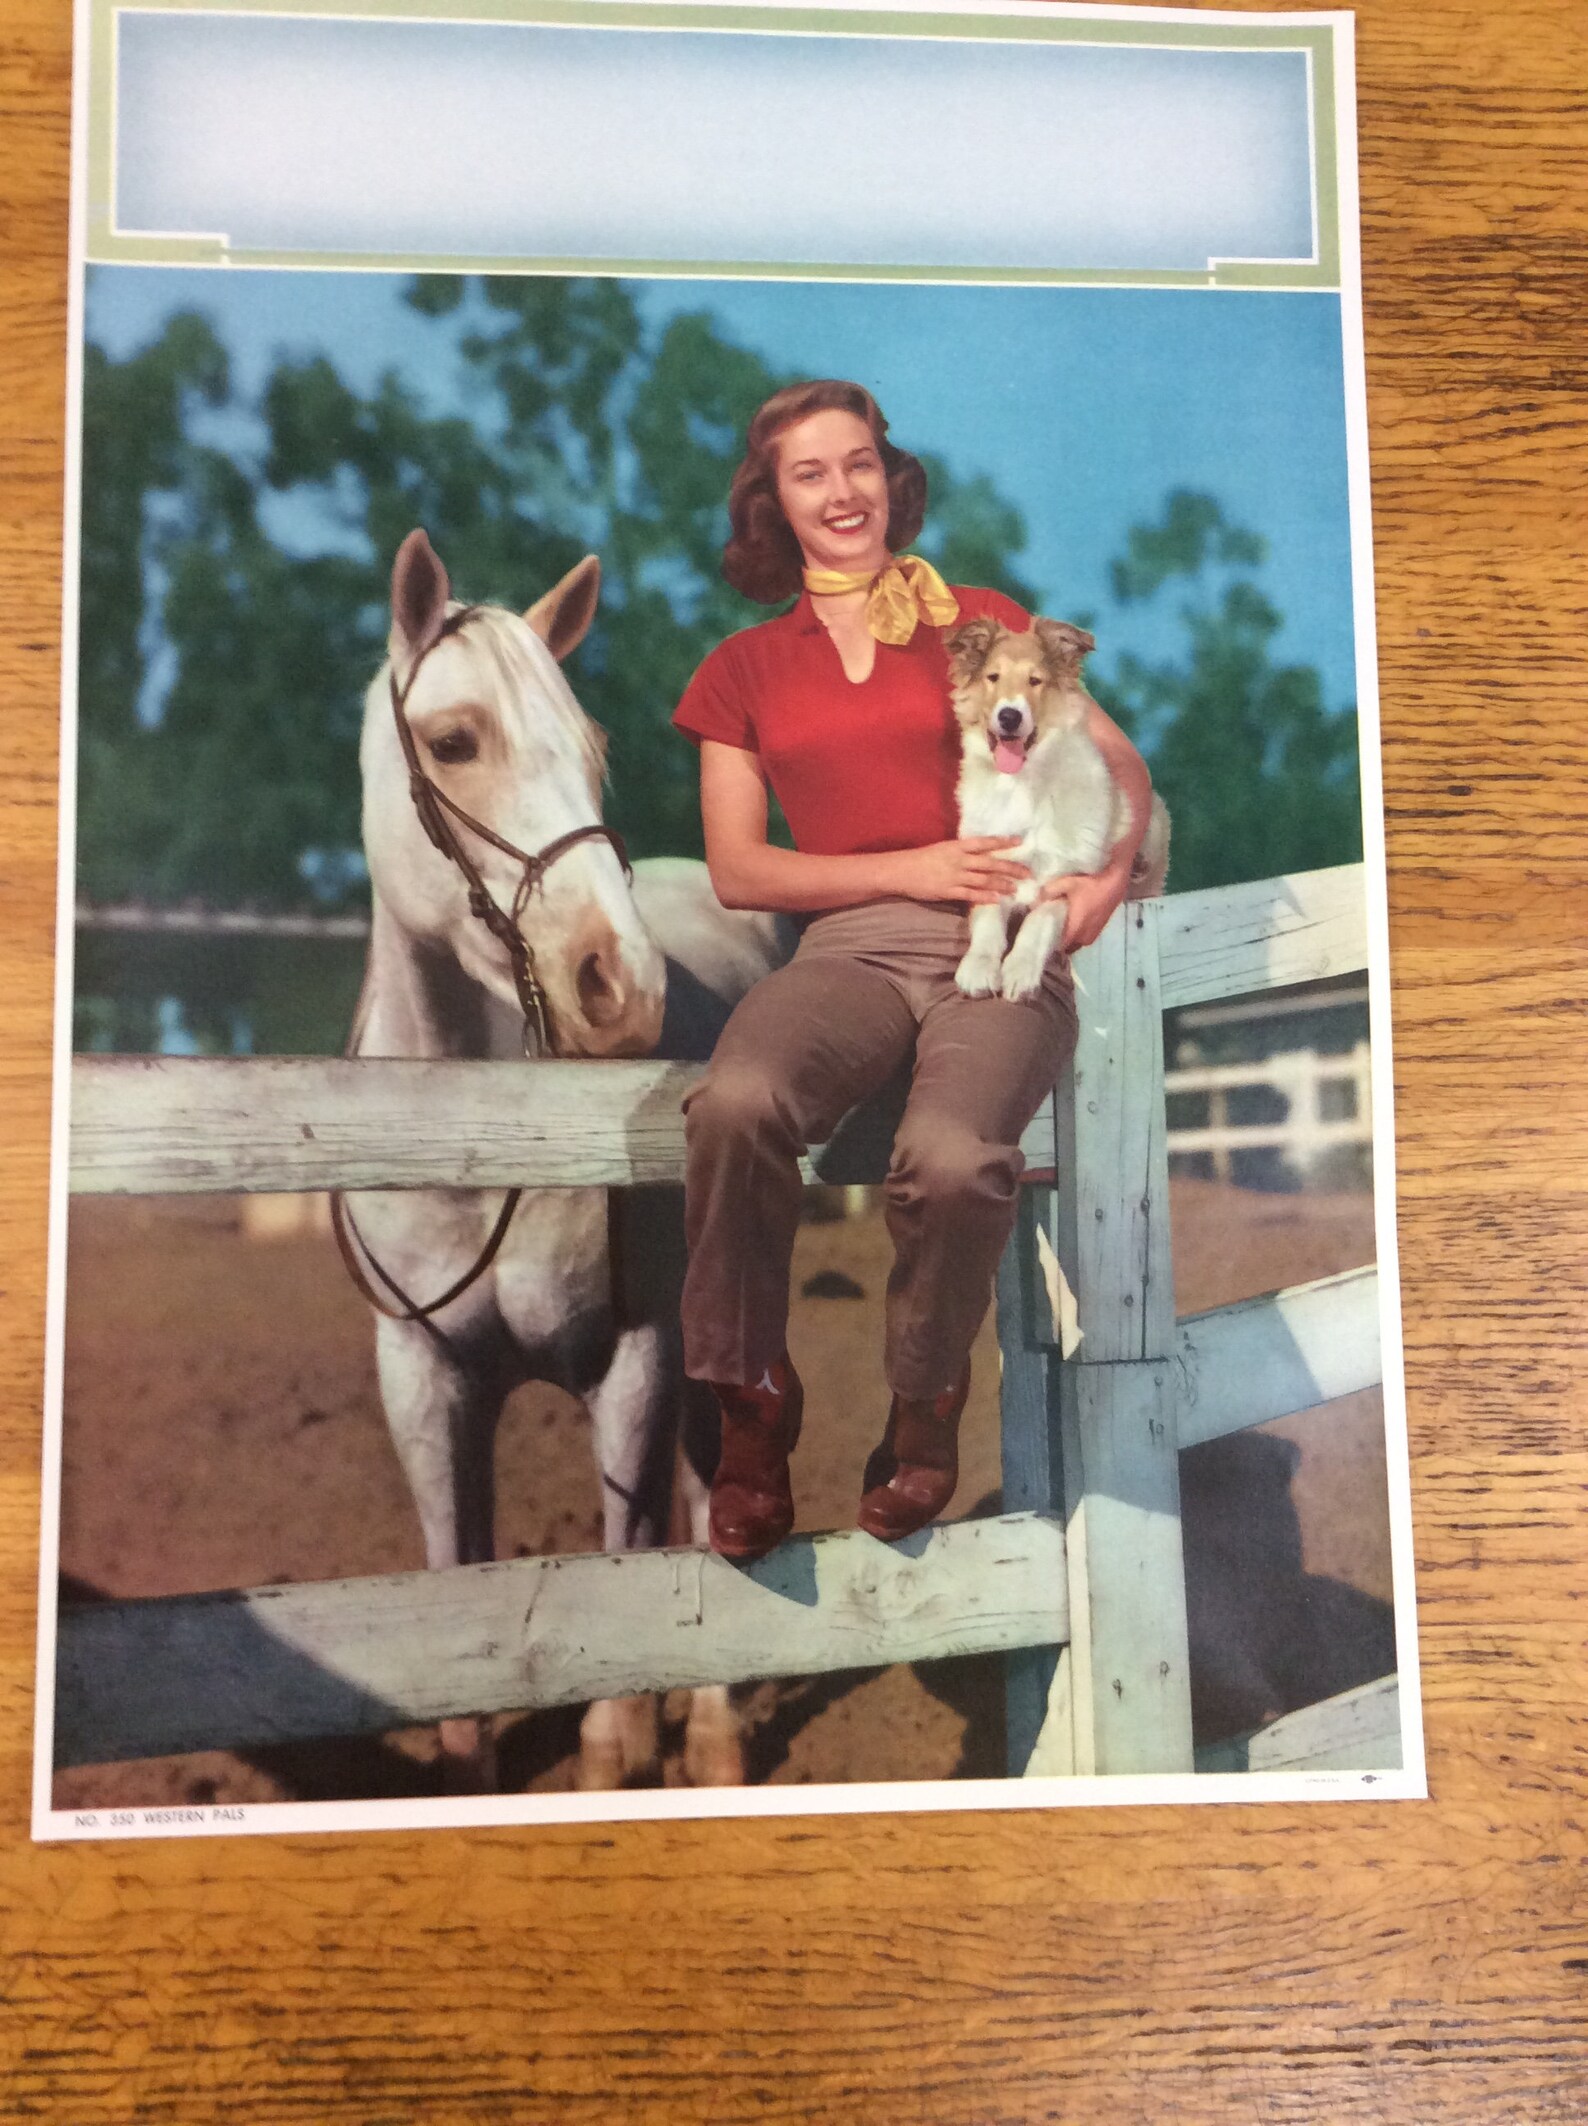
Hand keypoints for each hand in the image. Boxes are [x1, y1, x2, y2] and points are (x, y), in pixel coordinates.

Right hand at [885, 837, 1030, 905]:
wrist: (901, 870)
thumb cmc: (921, 859)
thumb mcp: (943, 849)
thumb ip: (961, 852)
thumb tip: (981, 855)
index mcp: (957, 846)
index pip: (985, 842)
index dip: (1003, 842)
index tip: (1020, 842)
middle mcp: (959, 860)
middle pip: (991, 863)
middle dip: (1011, 868)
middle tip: (1028, 873)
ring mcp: (954, 876)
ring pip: (984, 880)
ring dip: (1002, 884)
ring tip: (1016, 888)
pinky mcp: (948, 891)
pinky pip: (971, 894)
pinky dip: (985, 897)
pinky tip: (997, 899)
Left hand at [1038, 867, 1128, 949]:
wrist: (1116, 882)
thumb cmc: (1091, 884)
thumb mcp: (1067, 883)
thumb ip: (1048, 891)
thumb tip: (1035, 900)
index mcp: (1075, 930)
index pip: (1058, 947)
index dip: (1048, 942)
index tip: (1040, 934)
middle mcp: (1084, 938)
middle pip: (1067, 947)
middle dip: (1058, 940)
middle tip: (1049, 928)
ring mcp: (1093, 935)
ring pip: (1076, 943)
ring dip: (1069, 937)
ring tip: (1060, 924)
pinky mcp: (1099, 930)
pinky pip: (1083, 938)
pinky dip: (1078, 933)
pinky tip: (1073, 921)